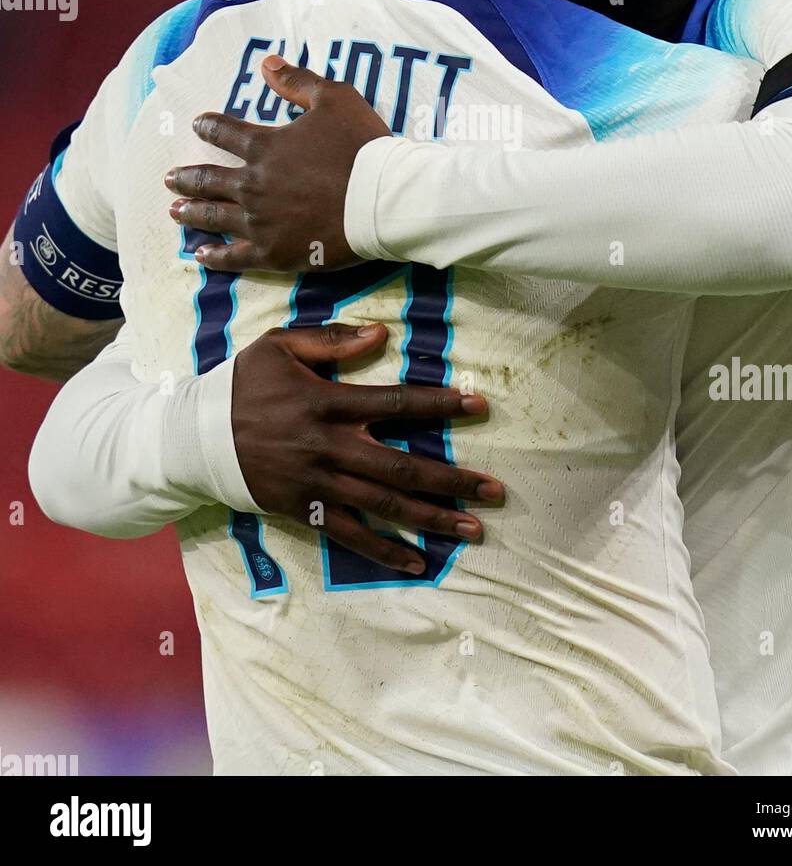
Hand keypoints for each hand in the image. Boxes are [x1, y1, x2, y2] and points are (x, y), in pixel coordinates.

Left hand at [165, 55, 388, 273]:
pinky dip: (215, 256)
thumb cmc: (360, 146)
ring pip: (214, 216)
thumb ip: (297, 82)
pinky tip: (201, 254)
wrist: (382, 198)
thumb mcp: (334, 98)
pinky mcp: (273, 253)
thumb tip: (266, 63)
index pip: (225, 132)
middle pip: (209, 179)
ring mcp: (260, 221)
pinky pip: (235, 257)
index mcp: (265, 146)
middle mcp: (253, 184)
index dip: (209, 126)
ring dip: (191, 212)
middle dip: (187, 177)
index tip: (197, 125)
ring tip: (174, 211)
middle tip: (170, 178)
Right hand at [232, 321, 501, 574]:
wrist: (192, 438)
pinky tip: (419, 562)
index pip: (394, 403)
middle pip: (401, 465)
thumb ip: (331, 340)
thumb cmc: (241, 383)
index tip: (479, 406)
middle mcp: (328, 446)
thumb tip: (382, 334)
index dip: (438, 405)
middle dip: (452, 479)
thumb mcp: (279, 345)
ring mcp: (317, 483)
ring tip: (474, 529)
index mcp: (326, 402)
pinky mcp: (303, 510)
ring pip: (384, 505)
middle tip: (495, 490)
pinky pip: (350, 535)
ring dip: (432, 519)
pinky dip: (385, 551)